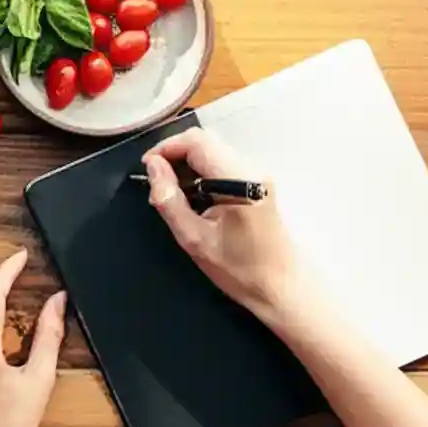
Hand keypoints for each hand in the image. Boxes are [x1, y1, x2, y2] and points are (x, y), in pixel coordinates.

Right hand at [142, 127, 320, 327]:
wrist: (280, 285)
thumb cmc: (239, 269)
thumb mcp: (193, 238)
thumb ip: (169, 199)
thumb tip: (153, 168)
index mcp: (240, 179)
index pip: (197, 141)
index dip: (166, 148)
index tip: (147, 167)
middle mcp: (252, 168)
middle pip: (205, 141)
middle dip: (174, 155)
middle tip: (156, 182)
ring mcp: (257, 173)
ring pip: (212, 150)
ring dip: (186, 164)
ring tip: (171, 192)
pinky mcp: (257, 182)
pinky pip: (221, 163)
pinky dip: (200, 172)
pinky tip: (192, 196)